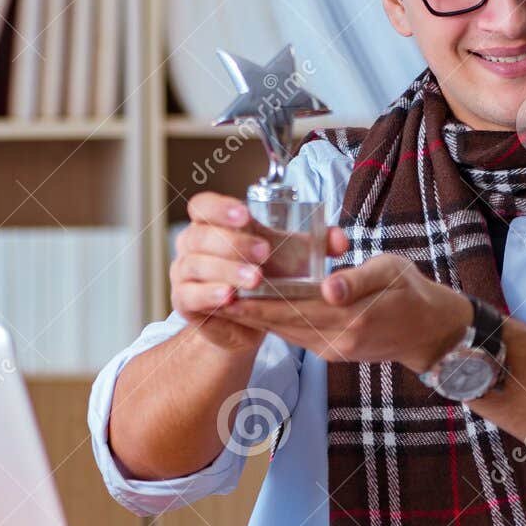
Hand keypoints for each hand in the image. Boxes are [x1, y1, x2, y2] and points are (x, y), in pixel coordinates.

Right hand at [170, 192, 348, 352]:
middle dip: (234, 243)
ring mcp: (185, 273)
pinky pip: (190, 294)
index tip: (245, 215)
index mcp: (213, 224)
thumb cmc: (265, 277)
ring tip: (256, 279)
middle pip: (200, 235)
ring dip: (227, 270)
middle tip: (264, 253)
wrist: (246, 320)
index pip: (203, 205)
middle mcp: (193, 245)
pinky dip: (210, 295)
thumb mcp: (289, 256)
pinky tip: (230, 297)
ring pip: (195, 264)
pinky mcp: (185, 301)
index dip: (220, 207)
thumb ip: (315, 244)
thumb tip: (340, 241)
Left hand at [217, 252, 471, 372]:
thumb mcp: (390, 273)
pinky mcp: (333, 353)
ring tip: (224, 304)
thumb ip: (357, 279)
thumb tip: (327, 287)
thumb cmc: (411, 292)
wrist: (431, 331)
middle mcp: (337, 340)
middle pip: (282, 323)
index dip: (259, 300)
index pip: (293, 307)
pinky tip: (256, 313)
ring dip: (256, 320)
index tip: (229, 290)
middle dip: (247, 311)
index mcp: (350, 317)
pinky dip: (275, 325)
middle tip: (212, 296)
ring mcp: (334, 350)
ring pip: (286, 332)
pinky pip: (297, 337)